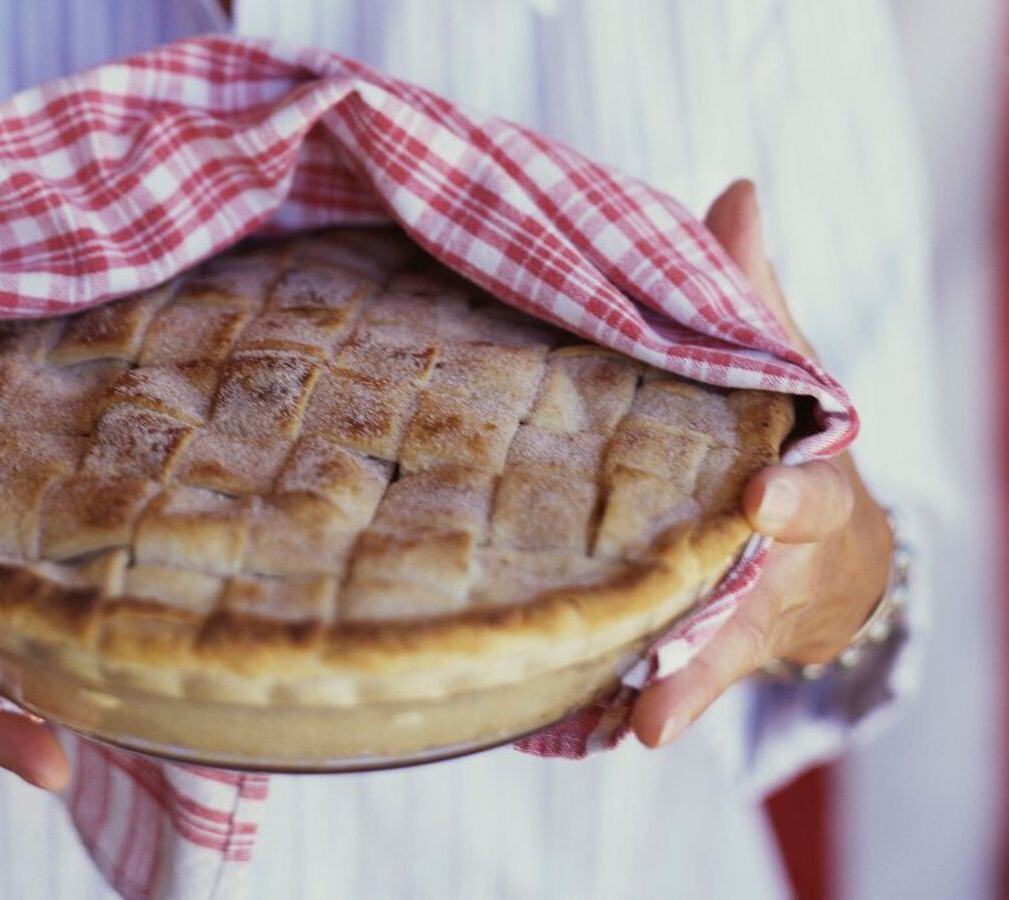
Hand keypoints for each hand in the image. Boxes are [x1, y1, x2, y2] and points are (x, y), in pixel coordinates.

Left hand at [630, 181, 894, 747]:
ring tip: (645, 719)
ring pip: (718, 652)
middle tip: (684, 659)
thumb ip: (753, 292)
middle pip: (760, 597)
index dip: (790, 496)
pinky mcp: (708, 647)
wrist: (820, 542)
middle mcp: (780, 560)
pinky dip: (654, 702)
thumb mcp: (779, 363)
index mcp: (803, 480)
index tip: (763, 500)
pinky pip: (680, 677)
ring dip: (684, 683)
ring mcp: (747, 611)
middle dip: (727, 627)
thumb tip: (733, 192)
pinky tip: (612, 729)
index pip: (810, 489)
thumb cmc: (784, 434)